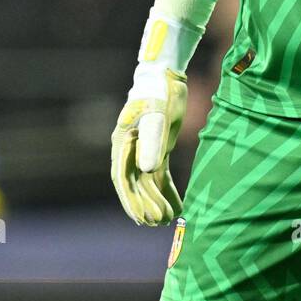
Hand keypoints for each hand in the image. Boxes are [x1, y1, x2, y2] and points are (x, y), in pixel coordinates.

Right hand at [110, 67, 186, 224]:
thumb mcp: (157, 117)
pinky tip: (178, 206)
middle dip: (145, 205)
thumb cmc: (158, 93)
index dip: (130, 200)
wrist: (166, 77)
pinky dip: (167, 191)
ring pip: (148, 183)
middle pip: (135, 184)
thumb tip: (146, 171)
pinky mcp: (158, 149)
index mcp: (122, 143)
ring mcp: (143, 151)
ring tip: (168, 220)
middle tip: (158, 223)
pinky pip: (160, 176)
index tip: (141, 218)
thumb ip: (152, 142)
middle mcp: (130, 151)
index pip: (123, 178)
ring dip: (157, 201)